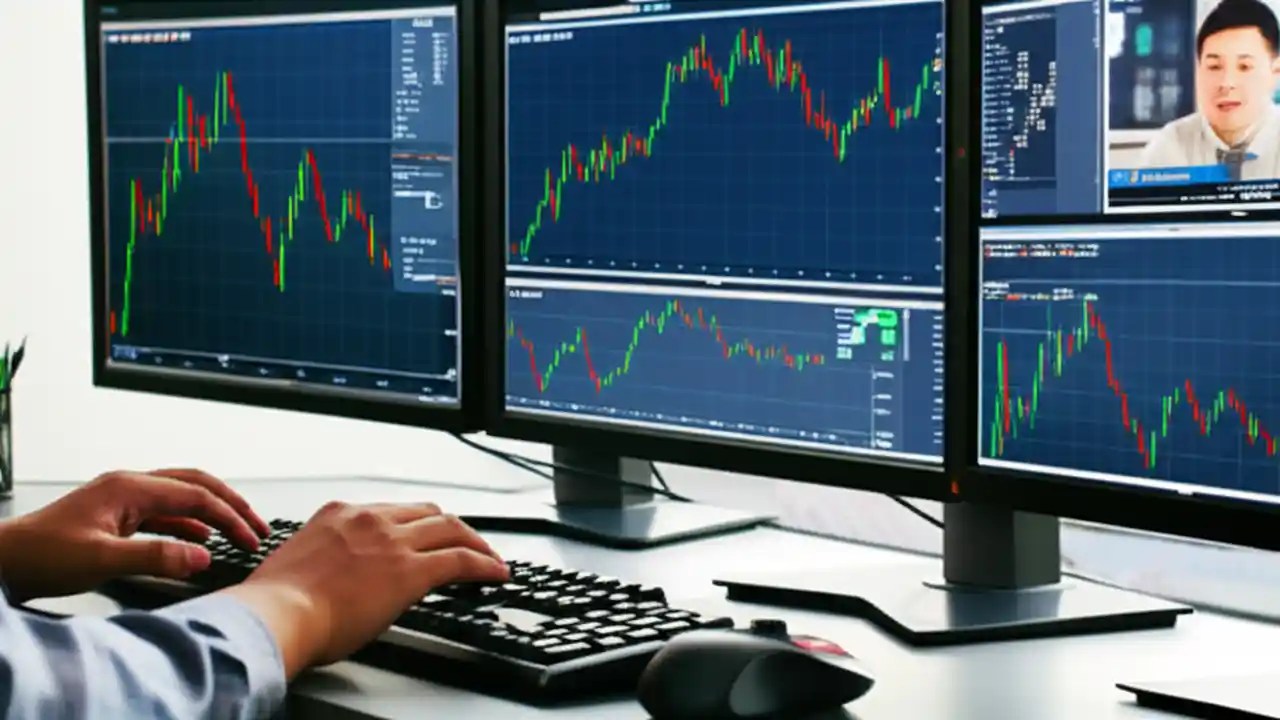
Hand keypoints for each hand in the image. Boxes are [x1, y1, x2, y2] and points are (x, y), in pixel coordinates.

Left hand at [0, 469, 268, 602]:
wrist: (3, 562)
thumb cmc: (40, 556)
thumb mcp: (102, 559)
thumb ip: (157, 557)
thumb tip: (203, 555)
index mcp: (129, 488)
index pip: (195, 495)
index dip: (228, 517)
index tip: (250, 538)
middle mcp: (129, 487)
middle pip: (195, 484)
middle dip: (230, 504)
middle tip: (257, 526)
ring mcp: (122, 500)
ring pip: (181, 497)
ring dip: (211, 514)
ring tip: (236, 533)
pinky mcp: (116, 518)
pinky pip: (164, 514)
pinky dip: (188, 526)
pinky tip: (199, 542)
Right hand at [220, 501, 508, 678]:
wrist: (277, 614)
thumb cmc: (277, 603)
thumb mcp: (303, 563)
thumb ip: (328, 559)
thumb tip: (339, 578)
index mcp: (339, 514)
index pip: (390, 511)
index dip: (414, 524)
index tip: (423, 535)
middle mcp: (369, 519)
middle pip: (427, 512)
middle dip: (450, 527)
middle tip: (465, 541)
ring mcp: (393, 541)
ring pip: (450, 528)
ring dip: (475, 542)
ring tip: (489, 557)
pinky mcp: (411, 569)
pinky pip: (461, 560)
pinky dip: (484, 564)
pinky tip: (495, 573)